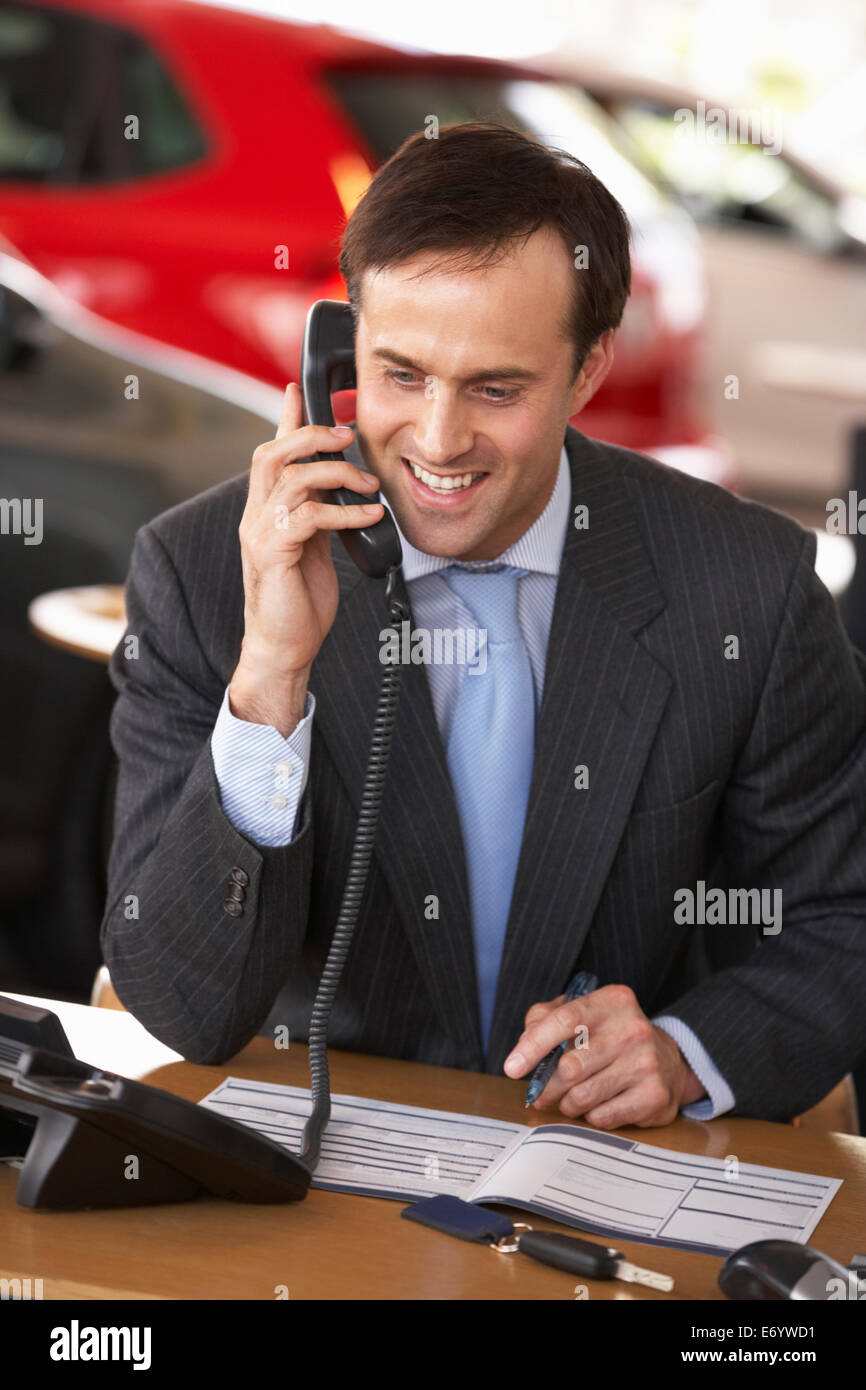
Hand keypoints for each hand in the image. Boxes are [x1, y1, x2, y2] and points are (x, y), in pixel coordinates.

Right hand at [230, 382, 382, 734]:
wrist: (284, 647)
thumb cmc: (299, 601)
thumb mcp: (314, 547)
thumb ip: (319, 513)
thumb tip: (341, 487)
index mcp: (266, 510)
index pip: (271, 452)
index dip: (284, 418)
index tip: (296, 388)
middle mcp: (256, 515)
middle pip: (272, 452)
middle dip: (312, 435)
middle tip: (347, 436)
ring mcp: (260, 533)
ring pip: (292, 477)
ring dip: (337, 473)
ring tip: (369, 484)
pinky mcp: (272, 553)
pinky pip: (309, 516)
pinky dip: (345, 510)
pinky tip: (370, 514)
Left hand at [503, 984, 706, 1128]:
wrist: (668, 1061)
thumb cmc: (610, 1036)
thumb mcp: (581, 1013)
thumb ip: (545, 1019)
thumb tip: (523, 1044)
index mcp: (613, 1001)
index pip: (565, 1020)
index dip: (533, 1046)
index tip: (512, 1067)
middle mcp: (633, 1029)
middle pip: (570, 1066)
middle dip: (546, 1086)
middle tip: (540, 1094)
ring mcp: (647, 1063)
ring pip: (583, 1096)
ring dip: (567, 1103)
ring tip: (570, 1099)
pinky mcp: (655, 1096)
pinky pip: (603, 1117)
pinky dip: (590, 1116)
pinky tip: (597, 1105)